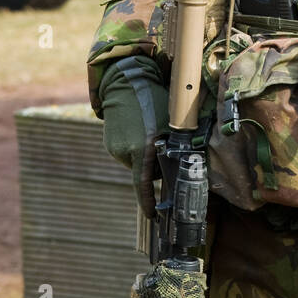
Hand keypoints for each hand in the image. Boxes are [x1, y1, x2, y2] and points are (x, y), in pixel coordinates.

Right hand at [99, 56, 168, 218]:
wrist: (125, 82)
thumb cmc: (154, 100)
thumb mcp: (171, 122)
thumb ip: (176, 145)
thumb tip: (187, 165)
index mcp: (143, 146)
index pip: (143, 184)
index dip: (148, 202)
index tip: (153, 215)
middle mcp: (126, 150)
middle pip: (144, 172)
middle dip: (155, 166)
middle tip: (161, 144)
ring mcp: (115, 148)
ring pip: (136, 163)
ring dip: (144, 155)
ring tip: (147, 131)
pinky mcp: (109, 144)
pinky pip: (127, 154)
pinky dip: (135, 148)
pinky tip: (137, 130)